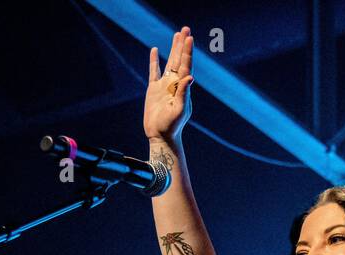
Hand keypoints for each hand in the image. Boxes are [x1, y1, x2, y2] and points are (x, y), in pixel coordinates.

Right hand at [144, 26, 193, 143]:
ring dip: (173, 49)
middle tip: (185, 29)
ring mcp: (164, 86)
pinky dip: (155, 61)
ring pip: (170, 62)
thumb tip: (190, 77)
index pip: (186, 65)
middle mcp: (175, 84)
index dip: (187, 51)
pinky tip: (155, 51)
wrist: (161, 135)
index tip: (189, 38)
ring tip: (176, 35)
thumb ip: (184, 93)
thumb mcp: (179, 110)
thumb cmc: (172, 126)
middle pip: (180, 60)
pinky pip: (154, 71)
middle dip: (182, 45)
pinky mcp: (153, 89)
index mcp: (182, 87)